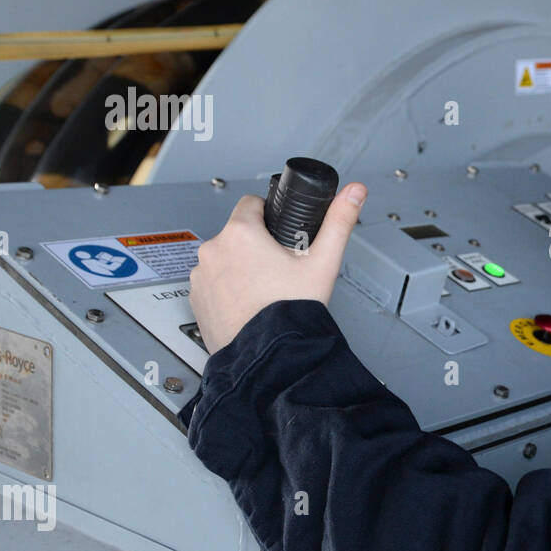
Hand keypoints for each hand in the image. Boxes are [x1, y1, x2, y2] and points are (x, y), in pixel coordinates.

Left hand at [189, 182, 366, 354]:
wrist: (270, 357)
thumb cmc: (291, 311)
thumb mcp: (323, 263)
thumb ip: (339, 222)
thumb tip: (354, 193)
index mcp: (241, 234)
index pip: (251, 203)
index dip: (269, 215)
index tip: (280, 233)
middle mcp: (214, 251)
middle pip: (237, 233)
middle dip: (256, 245)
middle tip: (279, 268)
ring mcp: (200, 276)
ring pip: (224, 258)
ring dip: (239, 266)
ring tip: (264, 289)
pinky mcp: (196, 299)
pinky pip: (212, 283)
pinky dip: (226, 289)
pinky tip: (248, 303)